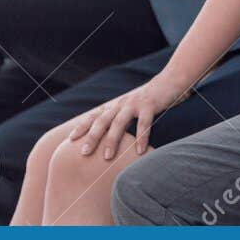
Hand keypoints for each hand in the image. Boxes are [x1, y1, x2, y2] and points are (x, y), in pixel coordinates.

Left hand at [66, 77, 182, 159]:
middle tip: (83, 153)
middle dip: (92, 137)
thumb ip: (121, 120)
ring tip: (107, 157)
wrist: (169, 82)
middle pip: (102, 121)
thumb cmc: (149, 101)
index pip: (95, 116)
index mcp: (116, 106)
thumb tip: (110, 141)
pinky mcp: (149, 105)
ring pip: (119, 122)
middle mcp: (121, 104)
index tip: (70, 140)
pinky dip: (141, 137)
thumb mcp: (131, 109)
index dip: (82, 127)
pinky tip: (140, 151)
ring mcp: (135, 104)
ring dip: (112, 140)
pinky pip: (144, 123)